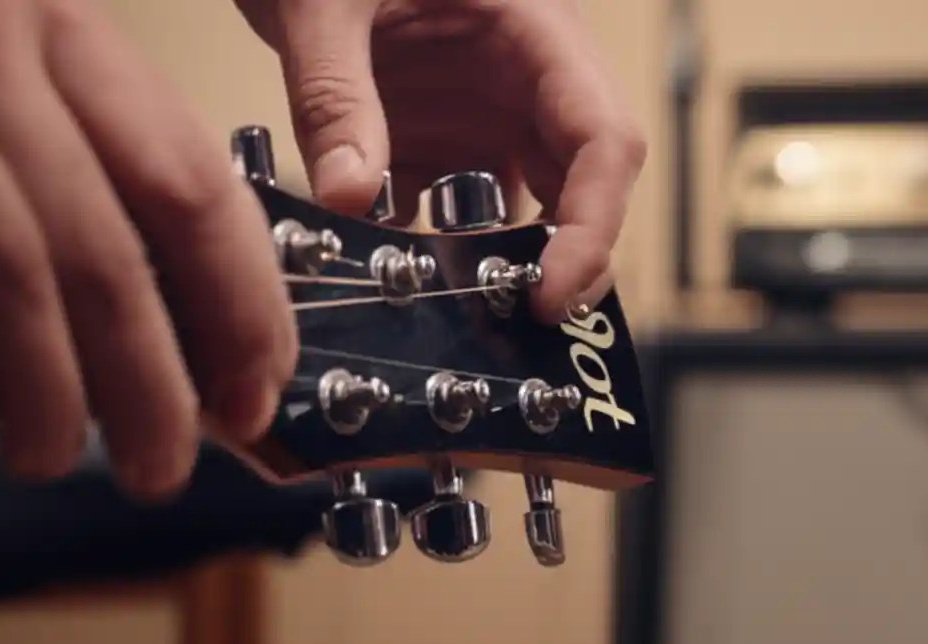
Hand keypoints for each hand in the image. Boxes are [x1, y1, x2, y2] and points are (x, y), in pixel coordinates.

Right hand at [0, 0, 297, 496]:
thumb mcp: (38, 76)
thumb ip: (118, 175)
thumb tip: (208, 342)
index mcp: (72, 38)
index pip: (194, 190)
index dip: (244, 311)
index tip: (254, 395)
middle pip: (108, 258)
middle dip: (151, 390)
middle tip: (162, 466)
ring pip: (15, 287)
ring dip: (49, 404)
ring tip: (53, 457)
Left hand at [234, 0, 646, 322]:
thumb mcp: (324, 2)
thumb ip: (335, 95)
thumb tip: (349, 196)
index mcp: (534, 31)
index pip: (603, 139)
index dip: (594, 225)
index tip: (553, 292)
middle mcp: (525, 79)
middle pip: (579, 184)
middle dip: (558, 259)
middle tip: (512, 326)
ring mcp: (483, 111)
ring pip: (519, 205)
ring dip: (489, 260)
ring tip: (445, 304)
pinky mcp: (437, 134)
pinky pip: (450, 206)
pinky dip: (426, 245)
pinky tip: (386, 266)